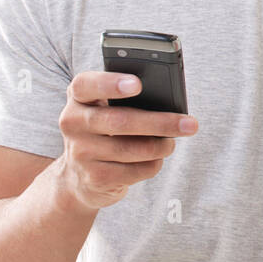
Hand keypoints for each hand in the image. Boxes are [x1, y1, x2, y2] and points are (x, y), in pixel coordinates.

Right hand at [57, 71, 198, 210]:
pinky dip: (153, 164)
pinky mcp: (94, 178)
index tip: (138, 83)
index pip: (86, 84)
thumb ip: (128, 99)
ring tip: (172, 142)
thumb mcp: (106, 108)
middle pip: (119, 121)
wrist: (79, 176)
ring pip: (131, 149)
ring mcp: (80, 153)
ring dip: (161, 146)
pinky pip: (135, 171)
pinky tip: (156, 159)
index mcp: (78, 97)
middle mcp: (72, 123)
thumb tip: (170, 104)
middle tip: (190, 124)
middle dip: (160, 122)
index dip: (111, 83)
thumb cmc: (106, 130)